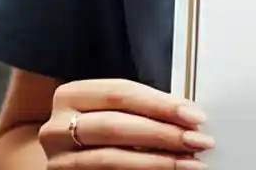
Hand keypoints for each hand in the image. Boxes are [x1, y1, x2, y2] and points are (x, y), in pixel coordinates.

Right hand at [37, 79, 214, 168]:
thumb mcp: (111, 111)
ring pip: (110, 159)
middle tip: (199, 140)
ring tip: (191, 163)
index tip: (194, 115)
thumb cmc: (97, 130)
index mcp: (71, 96)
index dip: (160, 104)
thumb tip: (189, 116)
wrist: (68, 160)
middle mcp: (57, 128)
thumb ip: (141, 110)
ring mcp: (60, 160)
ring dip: (158, 161)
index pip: (121, 93)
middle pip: (115, 126)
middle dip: (162, 133)